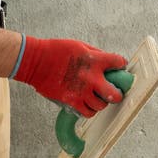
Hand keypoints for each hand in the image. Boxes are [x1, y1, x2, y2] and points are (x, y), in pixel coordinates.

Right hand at [12, 36, 126, 116]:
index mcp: (94, 60)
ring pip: (101, 106)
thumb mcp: (80, 45)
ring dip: (100, 101)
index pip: (118, 63)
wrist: (36, 62)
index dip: (121, 65)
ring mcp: (81, 92)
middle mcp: (91, 78)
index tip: (119, 67)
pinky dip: (89, 109)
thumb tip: (108, 61)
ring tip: (96, 96)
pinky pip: (87, 112)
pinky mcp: (71, 102)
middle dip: (117, 94)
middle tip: (114, 92)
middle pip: (114, 94)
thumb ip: (96, 54)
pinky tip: (86, 102)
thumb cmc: (56, 51)